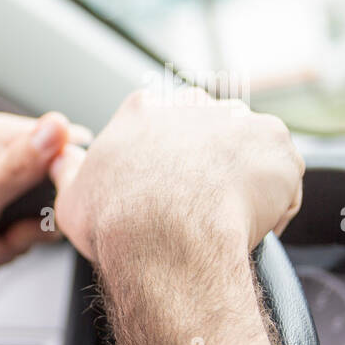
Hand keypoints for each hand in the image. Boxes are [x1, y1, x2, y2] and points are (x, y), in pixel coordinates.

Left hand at [0, 111, 83, 275]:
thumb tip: (58, 125)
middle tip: (5, 240)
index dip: (64, 194)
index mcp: (1, 136)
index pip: (70, 154)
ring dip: (19, 241)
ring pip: (40, 213)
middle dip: (38, 225)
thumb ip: (20, 165)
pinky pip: (21, 225)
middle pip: (57, 187)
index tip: (39, 220)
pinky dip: (6, 245)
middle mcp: (2, 150)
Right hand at [50, 88, 304, 262]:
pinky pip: (283, 177)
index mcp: (144, 110)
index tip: (166, 190)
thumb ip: (69, 170)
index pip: (163, 127)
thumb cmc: (118, 221)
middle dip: (208, 166)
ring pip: (247, 154)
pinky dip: (274, 203)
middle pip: (208, 133)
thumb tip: (60, 158)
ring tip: (223, 220)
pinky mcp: (277, 143)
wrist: (166, 239)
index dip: (168, 164)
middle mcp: (192, 104)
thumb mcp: (71, 196)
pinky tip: (248, 224)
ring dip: (243, 183)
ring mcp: (239, 120)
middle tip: (195, 207)